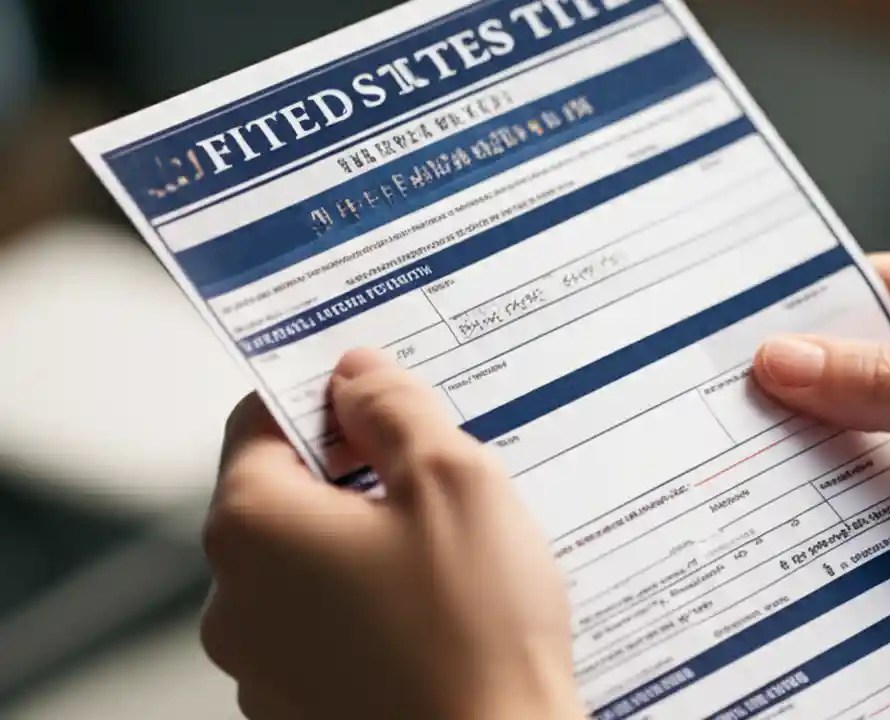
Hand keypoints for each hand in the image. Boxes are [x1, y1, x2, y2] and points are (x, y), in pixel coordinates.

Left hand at [201, 349, 582, 719]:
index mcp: (254, 524)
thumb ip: (395, 409)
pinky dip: (369, 605)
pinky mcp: (296, 706)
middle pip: (284, 493)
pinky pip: (324, 626)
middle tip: (437, 479)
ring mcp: (260, 662)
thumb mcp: (452, 480)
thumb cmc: (475, 630)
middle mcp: (234, 597)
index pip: (260, 417)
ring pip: (308, 563)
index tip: (383, 398)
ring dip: (365, 542)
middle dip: (356, 474)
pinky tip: (437, 613)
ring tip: (450, 555)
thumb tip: (357, 376)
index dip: (326, 396)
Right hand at [753, 252, 889, 645]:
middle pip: (876, 354)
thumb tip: (786, 359)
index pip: (885, 286)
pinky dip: (865, 482)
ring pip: (884, 415)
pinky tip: (825, 499)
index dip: (814, 314)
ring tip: (770, 456)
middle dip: (818, 384)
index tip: (745, 345)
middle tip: (744, 409)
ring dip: (840, 439)